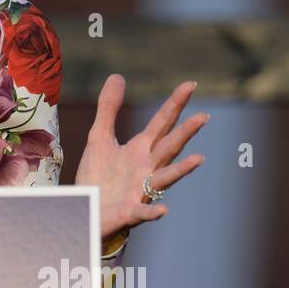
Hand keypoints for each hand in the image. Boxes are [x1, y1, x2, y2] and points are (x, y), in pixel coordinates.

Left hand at [74, 75, 206, 237]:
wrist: (85, 208)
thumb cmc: (98, 175)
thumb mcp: (100, 137)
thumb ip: (108, 108)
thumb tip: (118, 76)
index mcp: (141, 149)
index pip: (162, 122)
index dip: (175, 104)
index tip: (191, 84)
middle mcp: (147, 168)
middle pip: (169, 147)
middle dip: (185, 133)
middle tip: (203, 117)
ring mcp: (141, 190)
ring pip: (164, 178)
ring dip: (181, 170)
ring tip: (199, 159)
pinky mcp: (129, 212)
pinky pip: (144, 212)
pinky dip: (153, 211)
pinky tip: (164, 209)